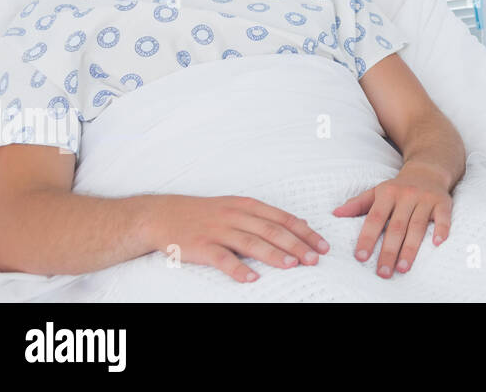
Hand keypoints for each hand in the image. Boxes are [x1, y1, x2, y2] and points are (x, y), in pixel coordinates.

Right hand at [150, 193, 329, 283]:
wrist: (163, 215)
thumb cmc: (205, 213)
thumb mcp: (238, 206)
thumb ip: (267, 217)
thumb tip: (300, 224)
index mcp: (247, 205)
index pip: (283, 218)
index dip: (305, 232)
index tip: (323, 245)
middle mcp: (236, 215)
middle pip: (272, 230)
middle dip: (296, 245)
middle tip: (315, 259)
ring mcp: (218, 230)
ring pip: (251, 243)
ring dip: (274, 255)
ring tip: (292, 266)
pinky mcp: (201, 246)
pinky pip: (222, 258)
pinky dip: (238, 269)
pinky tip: (252, 278)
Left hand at [333, 161, 452, 277]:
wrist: (428, 169)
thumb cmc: (399, 187)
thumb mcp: (377, 191)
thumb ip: (358, 203)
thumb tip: (336, 214)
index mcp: (388, 193)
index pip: (375, 218)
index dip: (367, 238)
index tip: (361, 257)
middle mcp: (407, 195)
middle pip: (397, 227)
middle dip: (389, 251)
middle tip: (382, 272)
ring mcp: (426, 198)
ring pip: (417, 226)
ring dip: (410, 248)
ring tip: (402, 268)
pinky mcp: (443, 202)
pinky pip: (443, 217)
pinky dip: (442, 229)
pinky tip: (437, 244)